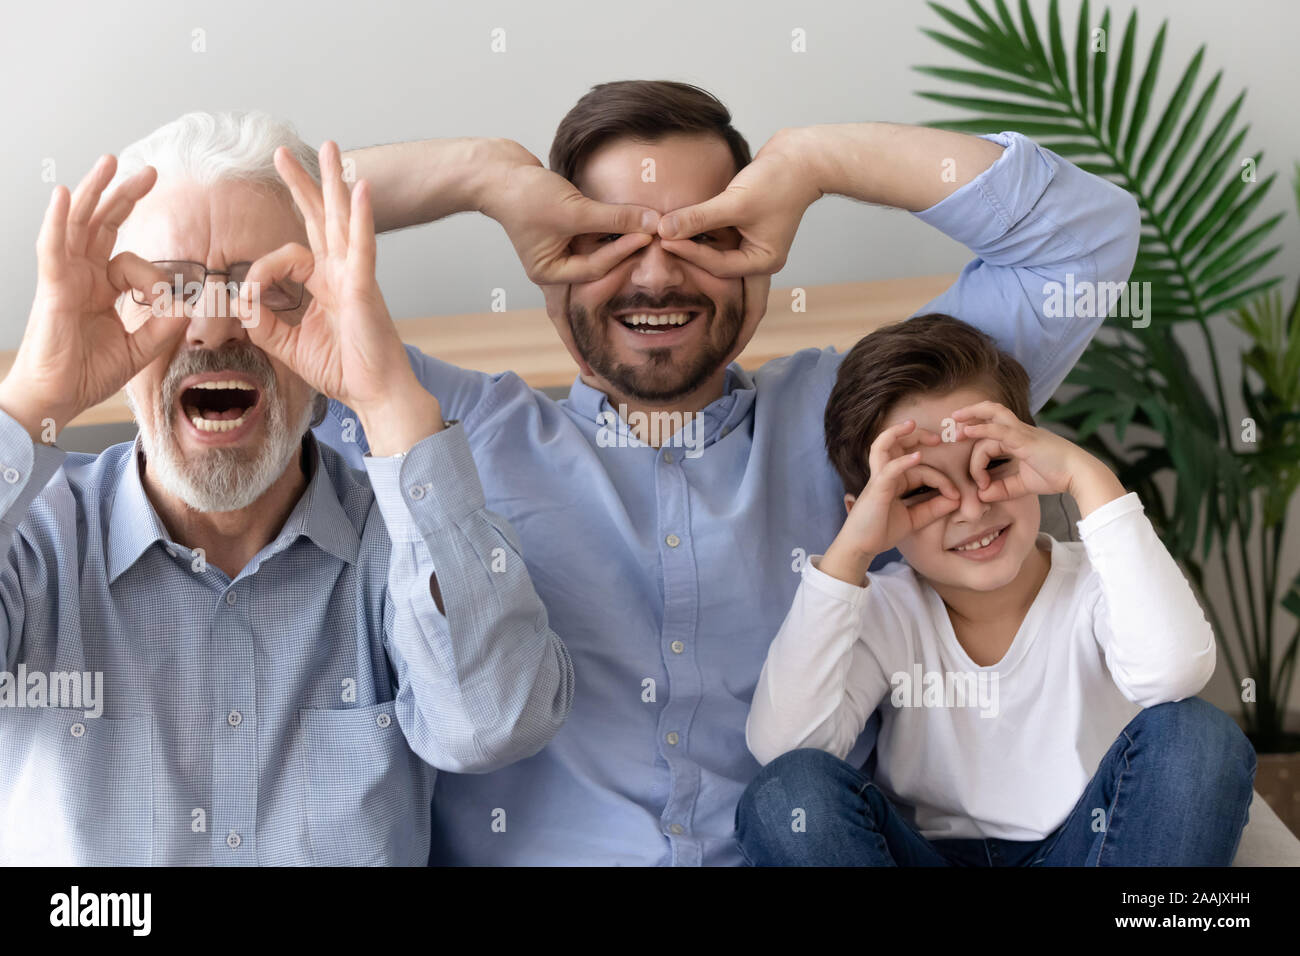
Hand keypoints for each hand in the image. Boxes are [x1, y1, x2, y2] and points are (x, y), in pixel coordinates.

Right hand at [0, 157, 184, 439]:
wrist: (58, 399)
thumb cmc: (87, 374)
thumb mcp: (139, 350)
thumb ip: (163, 328)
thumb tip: (187, 306)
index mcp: (100, 288)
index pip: (130, 260)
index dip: (156, 275)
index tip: (167, 302)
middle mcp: (81, 276)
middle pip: (101, 224)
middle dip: (124, 195)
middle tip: (149, 172)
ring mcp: (65, 278)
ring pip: (78, 223)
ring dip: (94, 190)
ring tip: (110, 162)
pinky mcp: (53, 288)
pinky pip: (54, 247)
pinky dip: (57, 219)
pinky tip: (62, 194)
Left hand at [245, 142, 439, 453]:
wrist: (376, 394)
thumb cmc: (344, 371)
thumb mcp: (289, 346)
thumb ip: (263, 323)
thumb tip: (241, 301)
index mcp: (323, 285)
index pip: (287, 255)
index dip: (261, 269)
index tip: (249, 297)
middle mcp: (340, 274)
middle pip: (320, 219)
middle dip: (303, 184)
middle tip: (284, 153)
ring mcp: (356, 277)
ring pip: (342, 220)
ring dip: (335, 183)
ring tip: (333, 150)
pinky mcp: (366, 288)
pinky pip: (363, 246)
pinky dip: (363, 217)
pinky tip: (362, 188)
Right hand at [479, 157, 661, 285]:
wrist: (497, 169)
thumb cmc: (525, 195)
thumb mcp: (574, 209)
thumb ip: (614, 217)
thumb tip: (651, 222)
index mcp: (551, 272)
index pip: (597, 267)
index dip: (624, 251)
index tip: (649, 235)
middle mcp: (555, 263)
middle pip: (599, 263)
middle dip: (624, 251)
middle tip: (654, 241)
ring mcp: (559, 244)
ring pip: (598, 245)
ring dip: (620, 236)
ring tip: (647, 228)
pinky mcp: (563, 224)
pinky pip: (592, 229)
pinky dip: (608, 223)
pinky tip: (630, 217)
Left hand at [655, 129, 820, 277]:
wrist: (804, 155)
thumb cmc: (779, 180)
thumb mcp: (736, 202)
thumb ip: (699, 218)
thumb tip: (664, 229)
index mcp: (762, 261)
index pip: (718, 265)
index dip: (689, 253)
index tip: (663, 240)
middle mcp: (757, 256)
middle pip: (715, 262)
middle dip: (688, 252)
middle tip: (659, 240)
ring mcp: (752, 240)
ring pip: (714, 247)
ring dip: (692, 239)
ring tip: (665, 231)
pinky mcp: (745, 223)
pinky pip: (718, 232)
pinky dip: (701, 227)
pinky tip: (680, 220)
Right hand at [820, 420, 958, 583]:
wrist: (861, 547)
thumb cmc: (882, 530)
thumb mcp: (914, 519)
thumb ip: (933, 508)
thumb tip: (957, 500)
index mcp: (894, 480)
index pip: (921, 470)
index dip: (942, 480)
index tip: (956, 496)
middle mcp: (885, 475)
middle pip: (896, 445)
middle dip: (916, 436)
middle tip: (937, 438)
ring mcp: (879, 480)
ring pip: (882, 447)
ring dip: (895, 433)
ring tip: (911, 425)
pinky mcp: (876, 489)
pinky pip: (889, 470)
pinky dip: (902, 461)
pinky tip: (917, 457)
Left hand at [952, 401, 1082, 500]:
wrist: (1080, 475)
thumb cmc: (1056, 477)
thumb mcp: (1022, 485)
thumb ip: (1002, 489)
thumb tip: (981, 495)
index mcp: (1019, 439)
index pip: (990, 441)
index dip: (978, 463)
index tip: (981, 485)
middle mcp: (1020, 431)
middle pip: (992, 414)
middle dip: (970, 415)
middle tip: (953, 424)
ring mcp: (1023, 433)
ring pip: (994, 416)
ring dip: (973, 415)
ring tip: (956, 420)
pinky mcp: (1025, 440)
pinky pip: (999, 431)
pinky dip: (981, 429)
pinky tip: (967, 431)